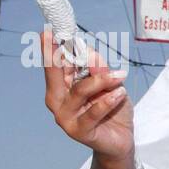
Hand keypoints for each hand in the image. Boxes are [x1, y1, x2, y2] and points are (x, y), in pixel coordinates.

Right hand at [42, 30, 134, 158]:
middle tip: (65, 39)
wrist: (121, 140)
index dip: (50, 47)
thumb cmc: (112, 109)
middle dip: (59, 55)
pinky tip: (120, 94)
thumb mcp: (110, 84)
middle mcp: (57, 100)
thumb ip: (99, 70)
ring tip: (119, 77)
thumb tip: (88, 52)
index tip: (48, 29)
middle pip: (55, 74)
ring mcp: (65, 117)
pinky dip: (108, 100)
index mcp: (61, 86)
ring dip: (101, 80)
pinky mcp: (78, 131)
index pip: (53, 64)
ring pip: (80, 91)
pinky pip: (93, 111)